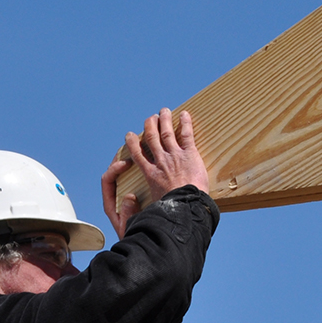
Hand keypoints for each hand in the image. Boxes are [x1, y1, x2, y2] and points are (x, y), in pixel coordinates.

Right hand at [103, 108, 207, 235]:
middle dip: (150, 126)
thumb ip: (143, 206)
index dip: (133, 143)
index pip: (138, 154)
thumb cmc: (171, 211)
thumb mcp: (152, 208)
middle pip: (152, 139)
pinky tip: (184, 114)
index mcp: (151, 174)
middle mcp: (161, 161)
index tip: (131, 136)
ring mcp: (175, 156)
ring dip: (164, 120)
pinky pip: (187, 135)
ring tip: (164, 111)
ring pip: (166, 133)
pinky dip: (185, 123)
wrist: (187, 206)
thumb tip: (133, 202)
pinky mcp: (190, 155)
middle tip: (150, 118)